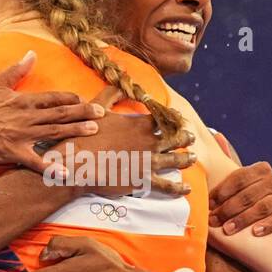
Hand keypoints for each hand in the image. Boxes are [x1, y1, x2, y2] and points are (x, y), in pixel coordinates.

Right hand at [0, 52, 106, 170]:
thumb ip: (16, 70)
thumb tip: (31, 54)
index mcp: (21, 100)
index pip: (52, 97)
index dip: (70, 98)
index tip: (85, 99)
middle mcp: (25, 116)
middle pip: (59, 113)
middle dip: (82, 113)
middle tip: (101, 114)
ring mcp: (20, 135)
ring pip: (54, 132)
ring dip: (75, 131)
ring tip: (94, 131)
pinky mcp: (12, 152)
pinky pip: (36, 161)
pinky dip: (51, 167)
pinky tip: (67, 172)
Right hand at [57, 85, 196, 196]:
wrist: (78, 162)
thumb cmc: (85, 134)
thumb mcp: (97, 107)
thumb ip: (111, 94)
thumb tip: (120, 83)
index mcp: (140, 123)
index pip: (163, 118)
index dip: (172, 116)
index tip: (178, 116)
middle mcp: (150, 141)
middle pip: (175, 138)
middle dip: (185, 137)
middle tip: (191, 137)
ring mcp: (149, 162)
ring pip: (176, 160)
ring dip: (186, 158)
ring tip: (193, 157)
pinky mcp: (144, 181)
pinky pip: (167, 185)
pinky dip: (179, 187)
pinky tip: (187, 187)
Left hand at [209, 160, 271, 235]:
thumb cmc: (248, 205)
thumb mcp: (239, 187)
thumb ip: (228, 166)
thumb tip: (215, 135)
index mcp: (262, 170)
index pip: (239, 177)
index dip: (222, 192)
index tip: (208, 204)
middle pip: (249, 193)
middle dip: (228, 208)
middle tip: (213, 220)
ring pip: (263, 206)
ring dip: (244, 219)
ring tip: (228, 229)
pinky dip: (268, 225)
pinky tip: (256, 232)